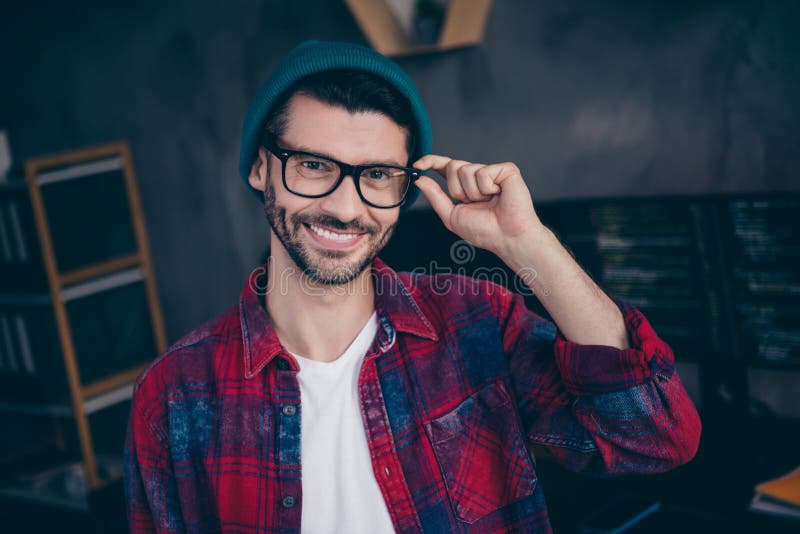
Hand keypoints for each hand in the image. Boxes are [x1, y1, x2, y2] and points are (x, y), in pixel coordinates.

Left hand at [412, 154, 542, 255]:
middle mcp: (477, 175)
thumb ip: (435, 196)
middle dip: (457, 189)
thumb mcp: (451, 216)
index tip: (418, 165)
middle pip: (453, 166)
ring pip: (466, 170)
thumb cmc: (483, 231)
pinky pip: (483, 172)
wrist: (506, 237)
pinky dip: (486, 188)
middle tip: (474, 203)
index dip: (431, 161)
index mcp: (464, 185)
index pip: (445, 167)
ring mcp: (492, 171)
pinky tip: (499, 195)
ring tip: (489, 202)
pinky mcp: (506, 170)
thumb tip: (419, 180)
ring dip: (473, 193)